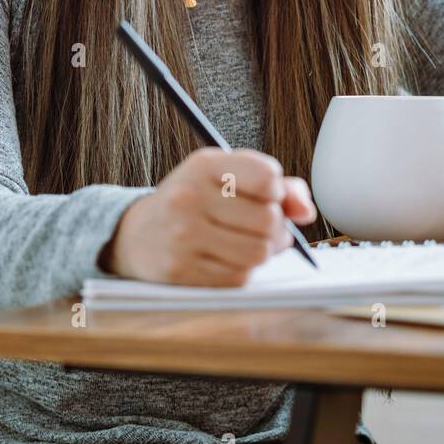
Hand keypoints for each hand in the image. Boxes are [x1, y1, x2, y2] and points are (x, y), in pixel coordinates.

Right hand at [99, 147, 317, 284]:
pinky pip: (239, 278)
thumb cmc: (195, 202)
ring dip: (262, 252)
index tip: (267, 195)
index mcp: (203, 166)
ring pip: (258, 253)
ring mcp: (183, 236)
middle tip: (264, 227)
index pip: (267, 177)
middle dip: (275, 227)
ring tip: (248, 243)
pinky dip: (242, 271)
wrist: (137, 234)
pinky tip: (227, 259)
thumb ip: (276, 186)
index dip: (277, 191)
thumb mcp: (227, 178)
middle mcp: (189, 197)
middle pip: (269, 220)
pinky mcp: (181, 271)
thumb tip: (306, 211)